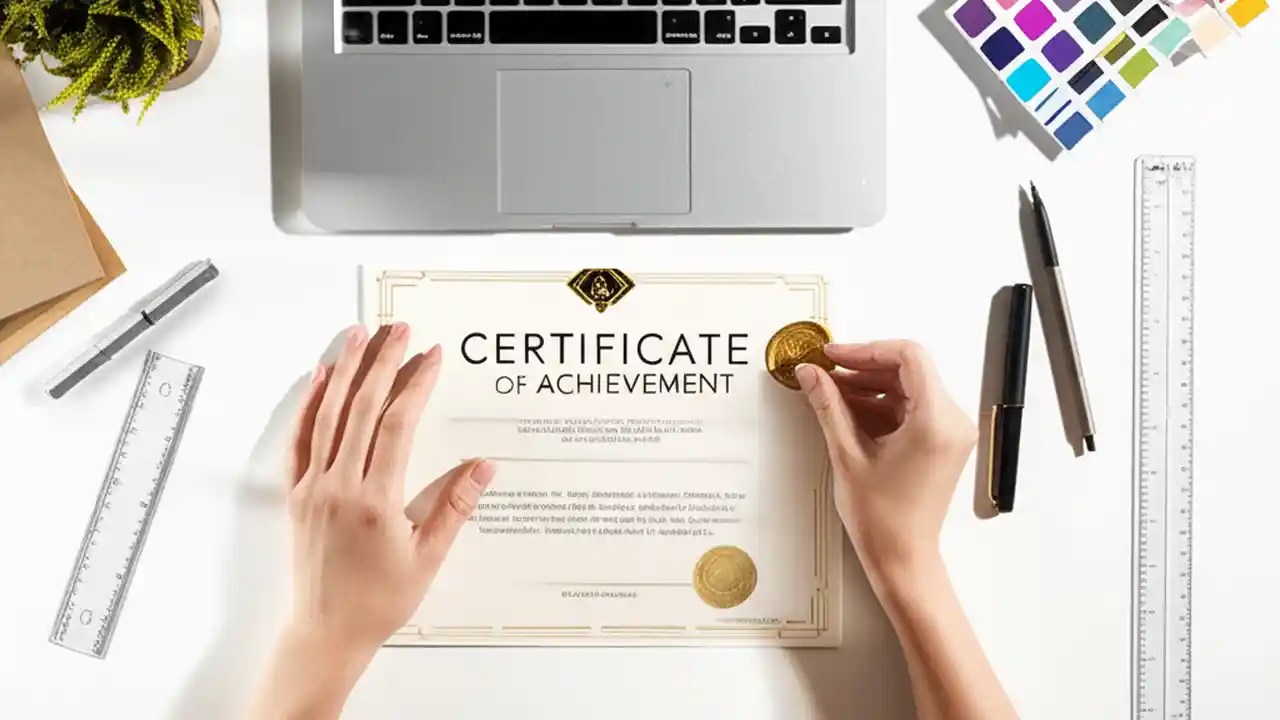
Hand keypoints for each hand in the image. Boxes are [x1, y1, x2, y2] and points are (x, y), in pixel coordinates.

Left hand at [251, 324, 496, 719]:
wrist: (327, 631)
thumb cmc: (379, 601)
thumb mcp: (429, 557)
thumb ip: (455, 506)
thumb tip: (483, 466)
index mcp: (377, 499)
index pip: (398, 425)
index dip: (416, 384)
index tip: (431, 356)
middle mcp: (340, 486)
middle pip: (363, 409)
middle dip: (383, 363)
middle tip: (399, 329)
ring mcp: (313, 488)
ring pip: (329, 415)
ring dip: (345, 371)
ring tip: (359, 336)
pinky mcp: (296, 495)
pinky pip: (300, 440)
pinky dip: (310, 405)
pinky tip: (320, 377)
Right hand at [795, 340, 976, 576]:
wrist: (903, 558)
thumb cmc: (882, 519)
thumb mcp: (847, 455)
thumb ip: (829, 406)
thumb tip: (812, 374)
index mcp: (936, 422)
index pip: (910, 357)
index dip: (867, 350)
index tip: (834, 356)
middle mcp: (952, 422)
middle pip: (909, 371)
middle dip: (864, 369)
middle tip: (826, 373)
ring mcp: (950, 432)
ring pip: (908, 388)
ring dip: (869, 387)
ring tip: (830, 394)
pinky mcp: (941, 442)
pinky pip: (911, 408)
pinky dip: (881, 405)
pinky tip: (848, 412)